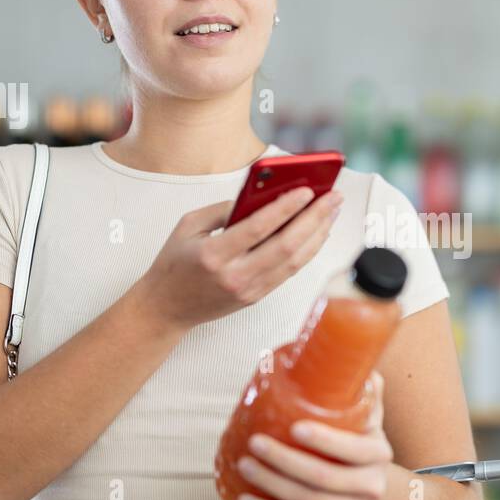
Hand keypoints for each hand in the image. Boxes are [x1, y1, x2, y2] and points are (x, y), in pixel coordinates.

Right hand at [135, 185, 342, 332]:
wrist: (166, 308)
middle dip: (314, 219)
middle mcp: (235, 275)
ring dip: (318, 235)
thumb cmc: (174, 263)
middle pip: (286, 246)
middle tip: (333, 198)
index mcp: (214, 254)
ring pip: (294, 262)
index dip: (286, 208)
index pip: (258, 228)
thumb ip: (222, 209)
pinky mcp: (256, 297)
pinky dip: (308, 251)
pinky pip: (289, 272)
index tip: (307, 190)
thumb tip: (260, 196)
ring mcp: (248, 290)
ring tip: (332, 212)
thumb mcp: (188, 226)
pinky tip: (318, 233)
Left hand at [236, 372, 392, 499]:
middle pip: (322, 479)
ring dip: (271, 486)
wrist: (381, 497)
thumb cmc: (364, 449)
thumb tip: (354, 362)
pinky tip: (247, 499)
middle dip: (284, 461)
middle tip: (255, 443)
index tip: (294, 426)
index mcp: (377, 454)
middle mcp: (369, 486)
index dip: (323, 441)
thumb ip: (363, 394)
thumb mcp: (371, 422)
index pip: (350, 450)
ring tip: (245, 466)